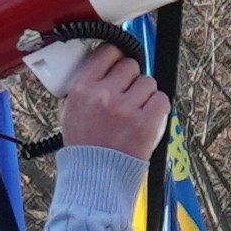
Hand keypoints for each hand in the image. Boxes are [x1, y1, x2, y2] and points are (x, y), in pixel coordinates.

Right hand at [54, 46, 172, 165]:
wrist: (95, 177)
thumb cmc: (83, 147)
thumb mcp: (68, 112)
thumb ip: (80, 87)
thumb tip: (97, 65)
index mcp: (83, 89)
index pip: (107, 52)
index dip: (116, 57)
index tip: (118, 65)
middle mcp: (104, 95)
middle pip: (131, 66)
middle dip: (131, 78)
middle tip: (127, 94)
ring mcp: (126, 109)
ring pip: (148, 82)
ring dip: (145, 94)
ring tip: (135, 110)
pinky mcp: (146, 123)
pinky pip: (162, 99)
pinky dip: (158, 107)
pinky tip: (147, 117)